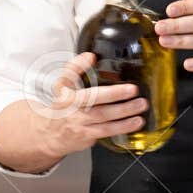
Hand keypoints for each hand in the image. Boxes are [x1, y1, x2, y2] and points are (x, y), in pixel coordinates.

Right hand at [34, 52, 150, 157]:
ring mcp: (79, 123)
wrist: (52, 135)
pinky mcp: (87, 137)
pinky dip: (123, 127)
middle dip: (114, 94)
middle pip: (92, 99)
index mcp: (65, 92)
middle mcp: (72, 107)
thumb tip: (90, 56)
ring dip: (124, 113)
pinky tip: (135, 123)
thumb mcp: (64, 87)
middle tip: (133, 89)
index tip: (92, 57)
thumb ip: (75, 69)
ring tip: (140, 106)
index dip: (79, 66)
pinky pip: (107, 132)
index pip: (68, 76)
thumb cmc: (63, 108)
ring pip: (103, 118)